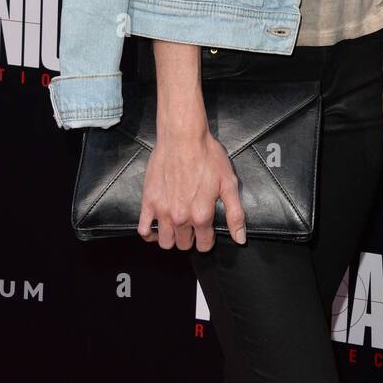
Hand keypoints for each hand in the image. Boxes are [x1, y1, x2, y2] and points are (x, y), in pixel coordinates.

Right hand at [137, 125, 246, 250]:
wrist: (183, 137)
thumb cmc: (207, 156)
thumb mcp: (229, 183)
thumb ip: (235, 214)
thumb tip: (239, 239)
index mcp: (201, 215)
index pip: (204, 245)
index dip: (208, 240)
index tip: (208, 231)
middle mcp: (180, 217)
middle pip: (184, 245)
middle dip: (191, 239)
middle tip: (193, 225)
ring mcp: (162, 211)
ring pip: (165, 242)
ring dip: (172, 238)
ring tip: (177, 226)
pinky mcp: (148, 202)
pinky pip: (143, 230)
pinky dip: (149, 233)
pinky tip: (157, 226)